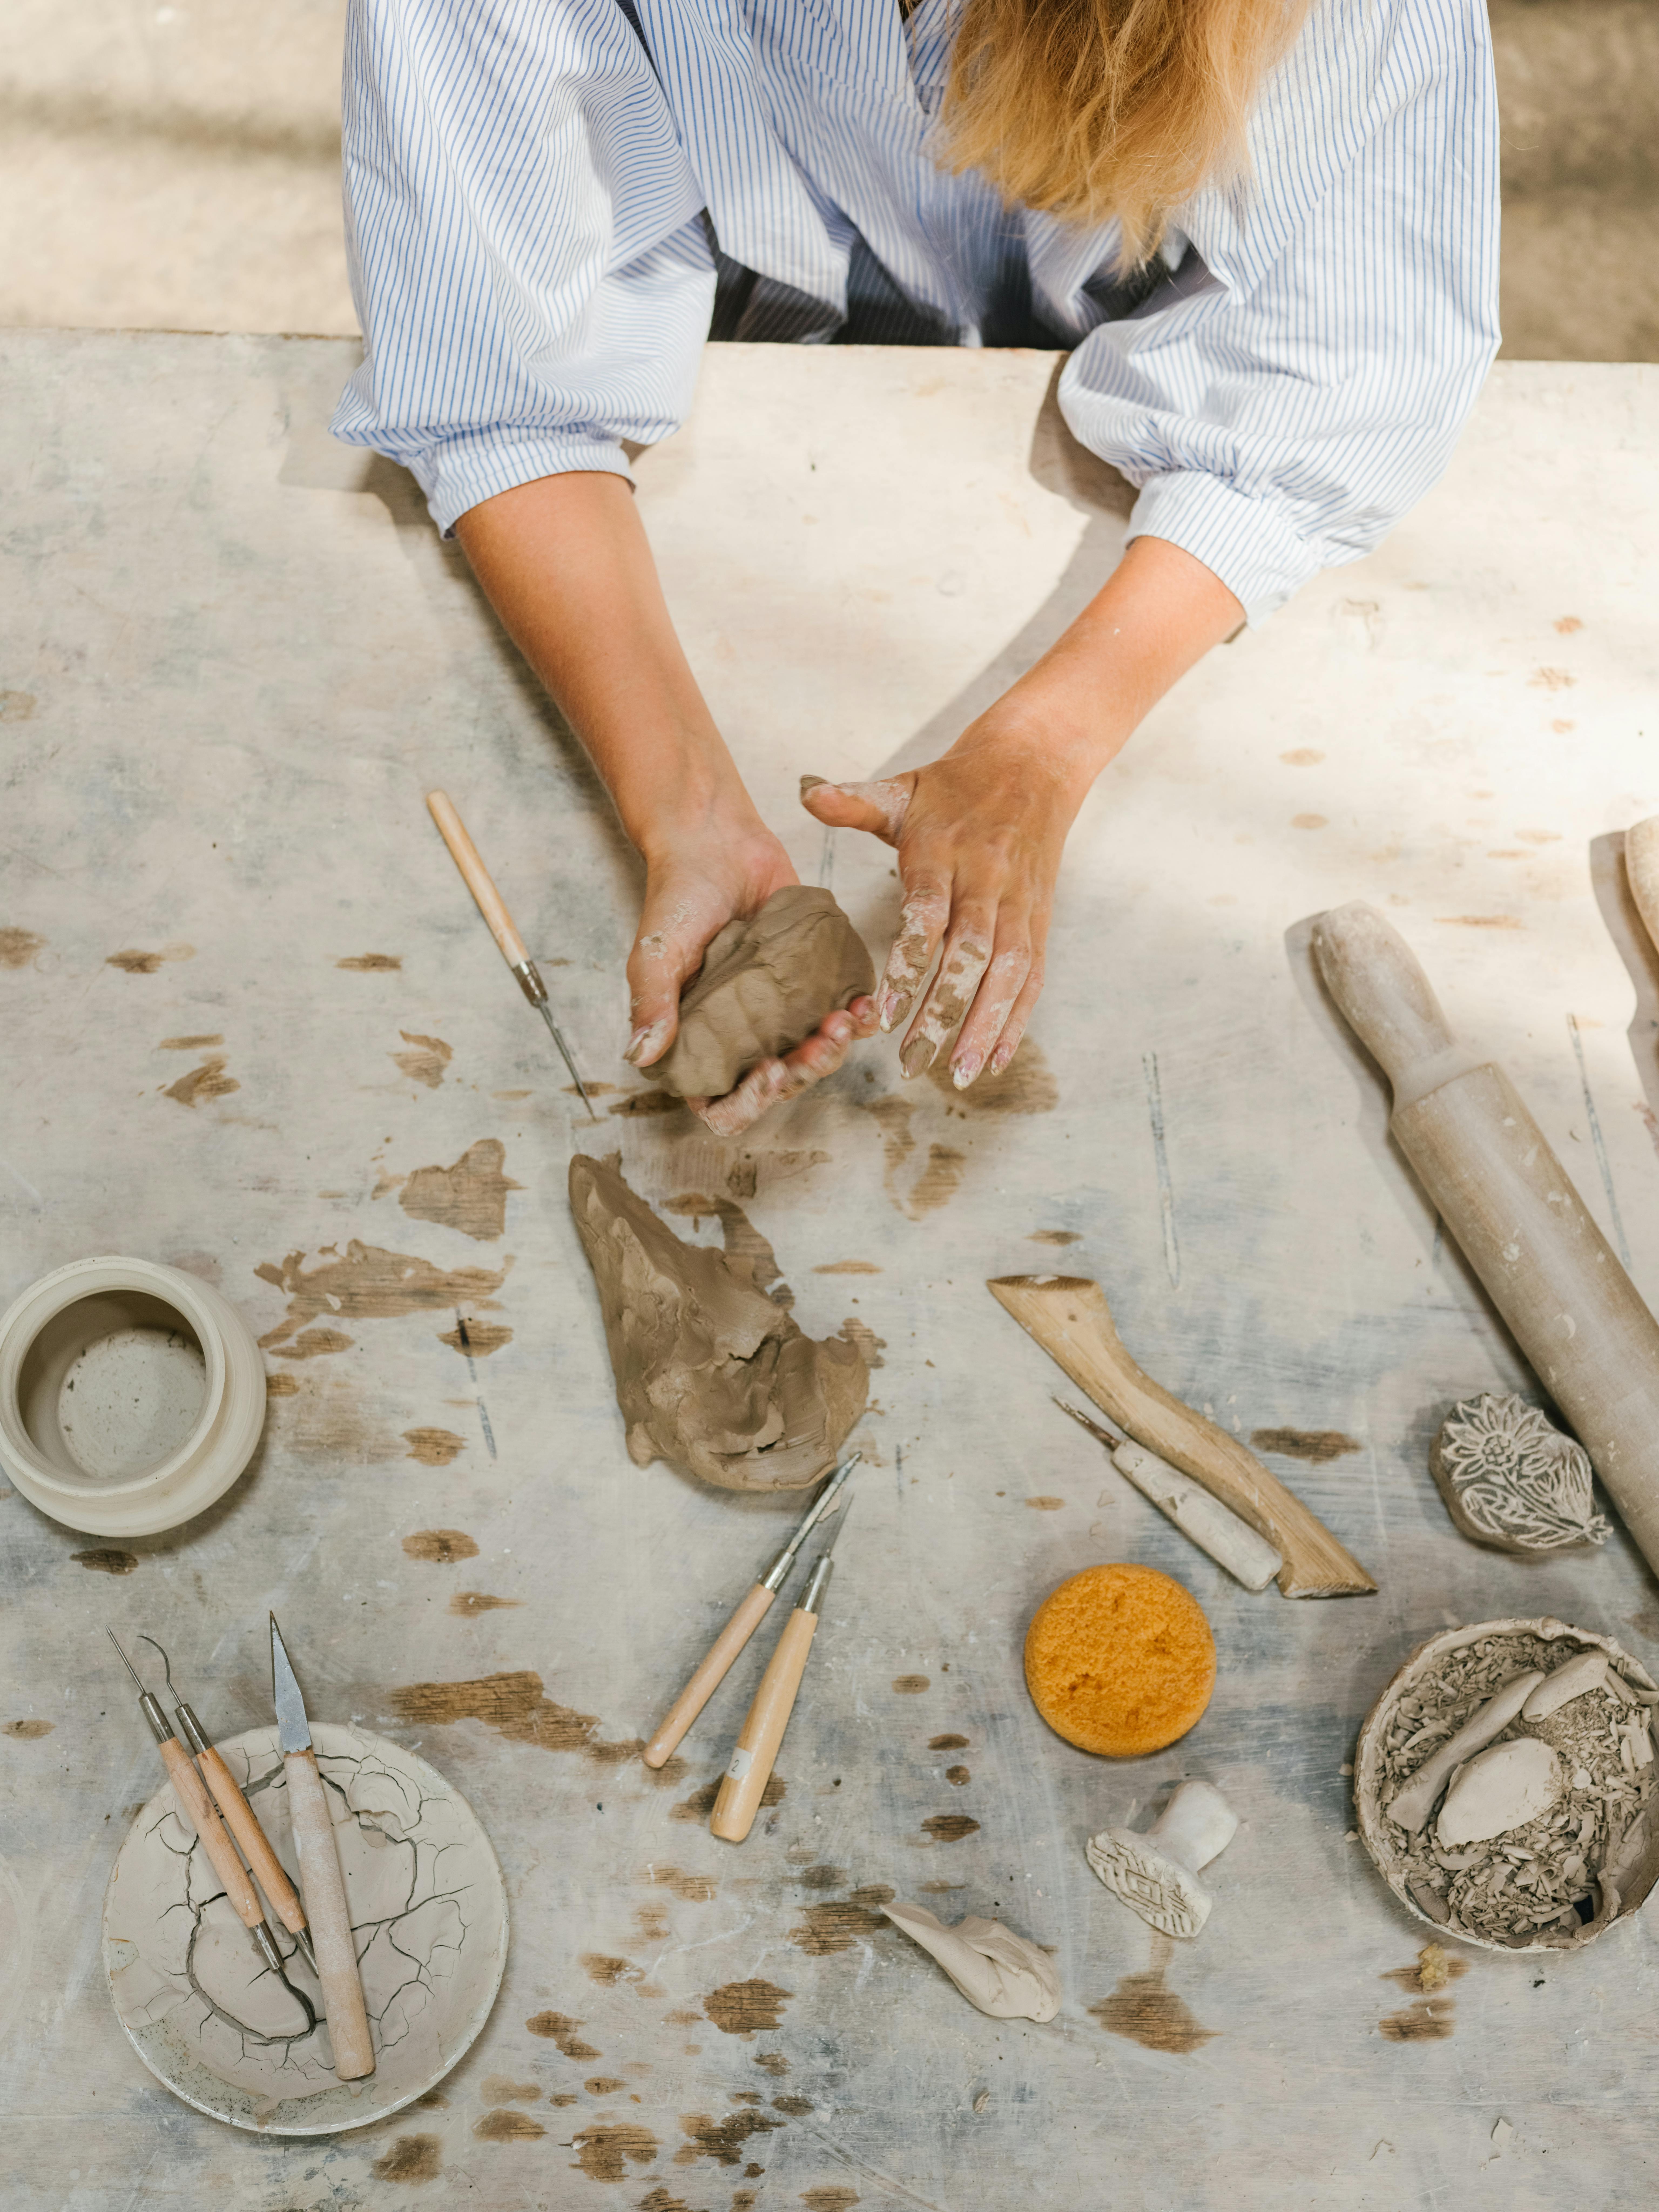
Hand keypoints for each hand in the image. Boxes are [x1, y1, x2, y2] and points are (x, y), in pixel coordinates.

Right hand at [626, 818, 877, 1135]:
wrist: (714, 841)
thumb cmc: (676, 896)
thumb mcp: (655, 951)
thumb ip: (651, 1003)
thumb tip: (640, 1055)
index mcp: (696, 1042)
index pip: (722, 1104)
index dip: (748, 1104)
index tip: (768, 1073)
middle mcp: (738, 1036)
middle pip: (778, 1084)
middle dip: (804, 1073)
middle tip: (821, 1042)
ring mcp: (776, 1013)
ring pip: (812, 1057)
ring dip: (834, 1050)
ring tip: (844, 1022)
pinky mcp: (808, 983)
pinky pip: (836, 1015)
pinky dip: (854, 1018)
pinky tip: (862, 1006)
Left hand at [799, 716, 1080, 1089]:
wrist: (1034, 762)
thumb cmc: (955, 785)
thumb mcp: (903, 788)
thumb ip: (854, 802)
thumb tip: (806, 794)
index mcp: (946, 851)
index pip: (929, 914)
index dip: (910, 964)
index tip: (886, 1013)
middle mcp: (988, 880)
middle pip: (971, 955)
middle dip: (944, 1013)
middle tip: (913, 1063)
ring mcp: (1020, 903)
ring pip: (1009, 972)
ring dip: (985, 1026)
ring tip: (957, 1074)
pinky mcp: (1041, 919)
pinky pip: (1033, 975)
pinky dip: (1016, 1019)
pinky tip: (994, 1059)